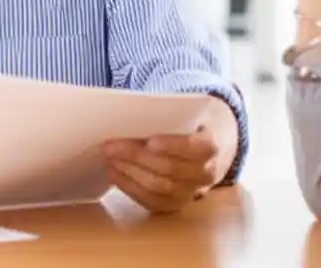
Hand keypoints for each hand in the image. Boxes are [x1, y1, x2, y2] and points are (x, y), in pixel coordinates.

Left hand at [103, 128, 226, 213]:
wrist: (209, 150)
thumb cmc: (189, 126)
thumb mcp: (187, 115)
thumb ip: (167, 117)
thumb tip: (130, 116)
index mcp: (210, 146)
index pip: (193, 148)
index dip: (172, 146)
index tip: (150, 141)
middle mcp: (204, 174)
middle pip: (170, 169)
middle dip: (136, 157)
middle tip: (111, 147)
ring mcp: (190, 193)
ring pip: (159, 187)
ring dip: (129, 172)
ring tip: (109, 158)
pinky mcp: (175, 205)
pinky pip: (151, 201)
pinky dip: (130, 187)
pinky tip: (114, 173)